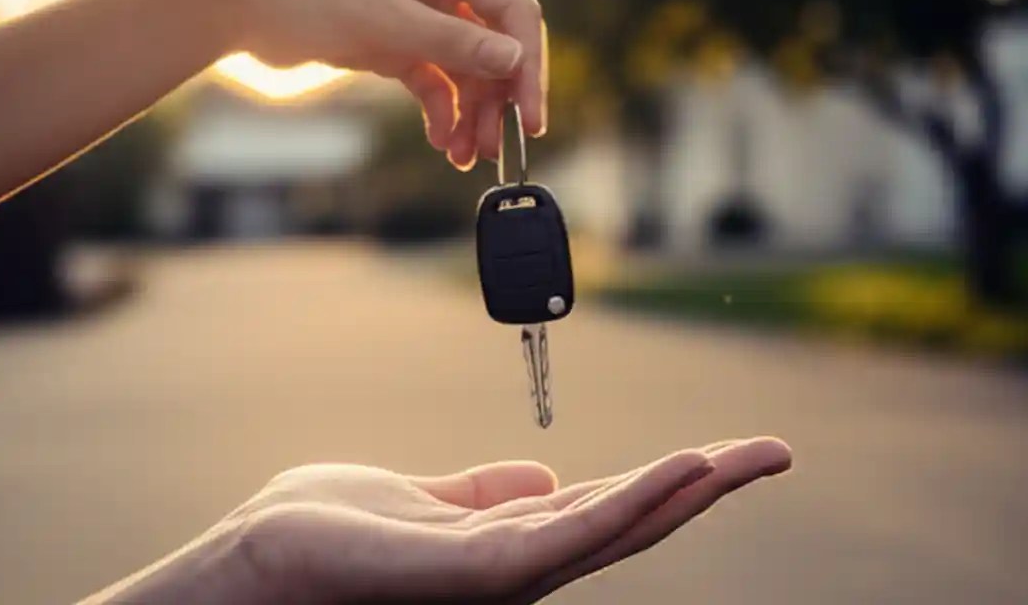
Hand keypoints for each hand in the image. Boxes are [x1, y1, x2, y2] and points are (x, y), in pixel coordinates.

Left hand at [84, 438, 790, 603]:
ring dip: (685, 493)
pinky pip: (566, 536)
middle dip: (705, 489)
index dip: (668, 483)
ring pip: (614, 532)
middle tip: (776, 452)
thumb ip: (484, 492)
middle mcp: (517, 568)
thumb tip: (546, 478)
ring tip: (745, 458)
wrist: (251, 567)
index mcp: (507, 545)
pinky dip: (630, 505)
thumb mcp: (424, 500)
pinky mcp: (476, 573)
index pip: (605, 509)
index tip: (725, 451)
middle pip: (628, 522)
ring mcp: (502, 576)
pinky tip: (677, 473)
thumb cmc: (324, 537)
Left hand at [188, 0, 546, 169]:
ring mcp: (417, 12)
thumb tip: (514, 60)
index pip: (511, 9)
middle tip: (496, 149)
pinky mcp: (393, 42)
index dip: (526, 65)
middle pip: (493, 44)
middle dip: (497, 98)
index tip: (527, 118)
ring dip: (470, 113)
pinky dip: (441, 111)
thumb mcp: (381, 21)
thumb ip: (452, 42)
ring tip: (465, 156)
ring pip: (465, 69)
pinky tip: (443, 142)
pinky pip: (434, 80)